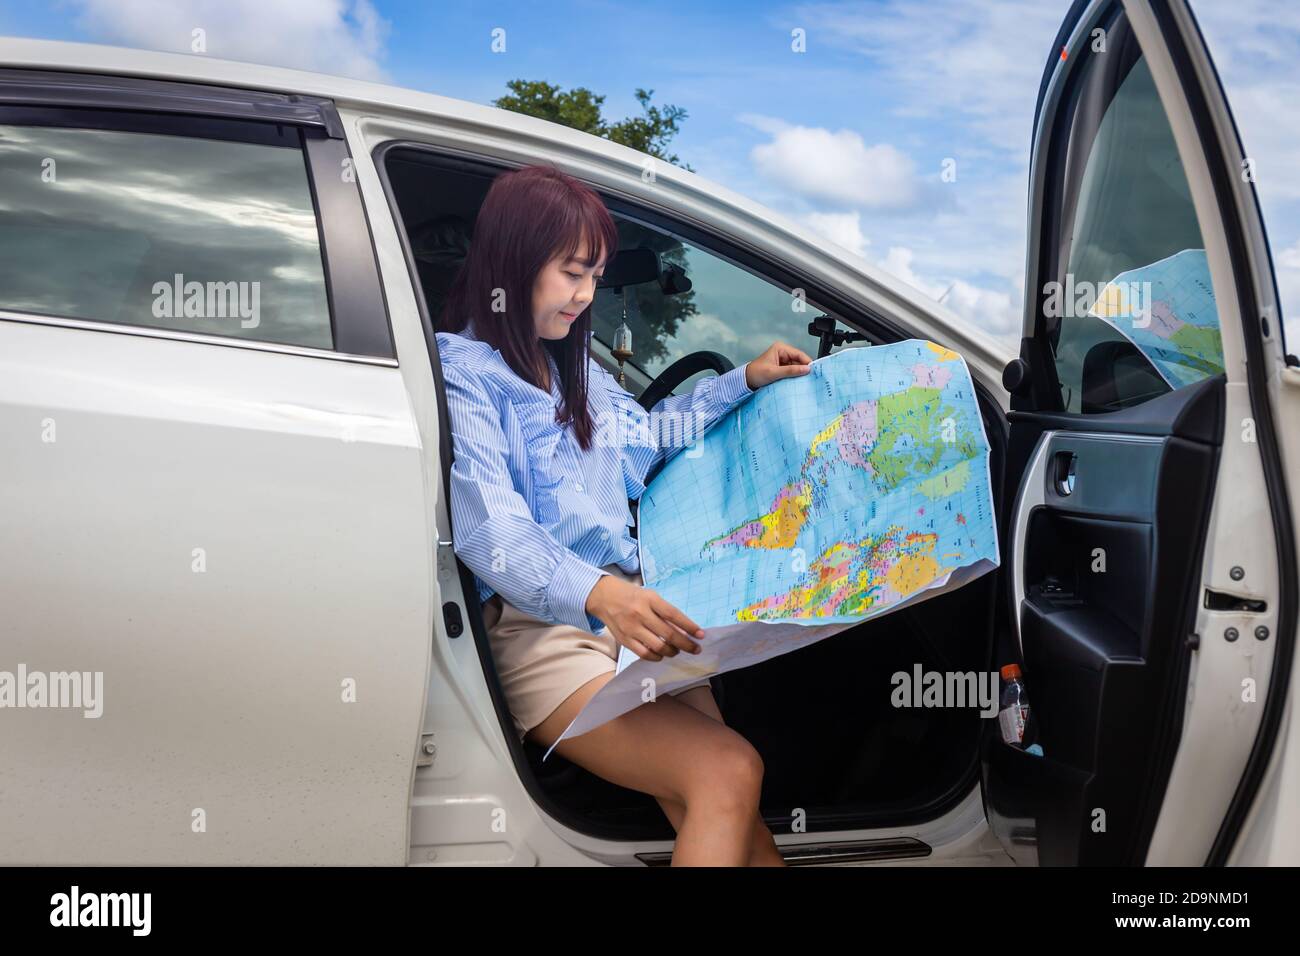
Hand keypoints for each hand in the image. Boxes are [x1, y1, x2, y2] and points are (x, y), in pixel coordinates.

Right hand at [585, 575, 704, 661]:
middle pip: (668, 634)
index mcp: (650, 599)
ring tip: (677, 651)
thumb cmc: (632, 596)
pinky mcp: (624, 640)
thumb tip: (684, 631)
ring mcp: (631, 628)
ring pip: (658, 646)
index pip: (674, 615)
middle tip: (696, 649)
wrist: (604, 597)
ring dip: (672, 652)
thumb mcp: (650, 596)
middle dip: (686, 644)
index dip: (689, 626)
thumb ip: (665, 612)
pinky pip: (644, 654)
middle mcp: (640, 613)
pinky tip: (662, 654)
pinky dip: (656, 657)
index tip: (701, 635)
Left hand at [744, 340, 813, 389]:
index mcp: (780, 348)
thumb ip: (791, 371)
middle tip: (811, 378)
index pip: (799, 354)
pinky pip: (792, 372)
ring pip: (796, 367)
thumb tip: (806, 369)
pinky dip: (794, 377)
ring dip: (799, 374)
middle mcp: (782, 353)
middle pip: (799, 361)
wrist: (745, 381)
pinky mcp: (781, 369)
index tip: (814, 371)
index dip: (807, 362)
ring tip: (805, 381)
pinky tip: (798, 382)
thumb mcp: (774, 372)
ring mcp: (782, 361)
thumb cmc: (755, 373)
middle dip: (803, 369)